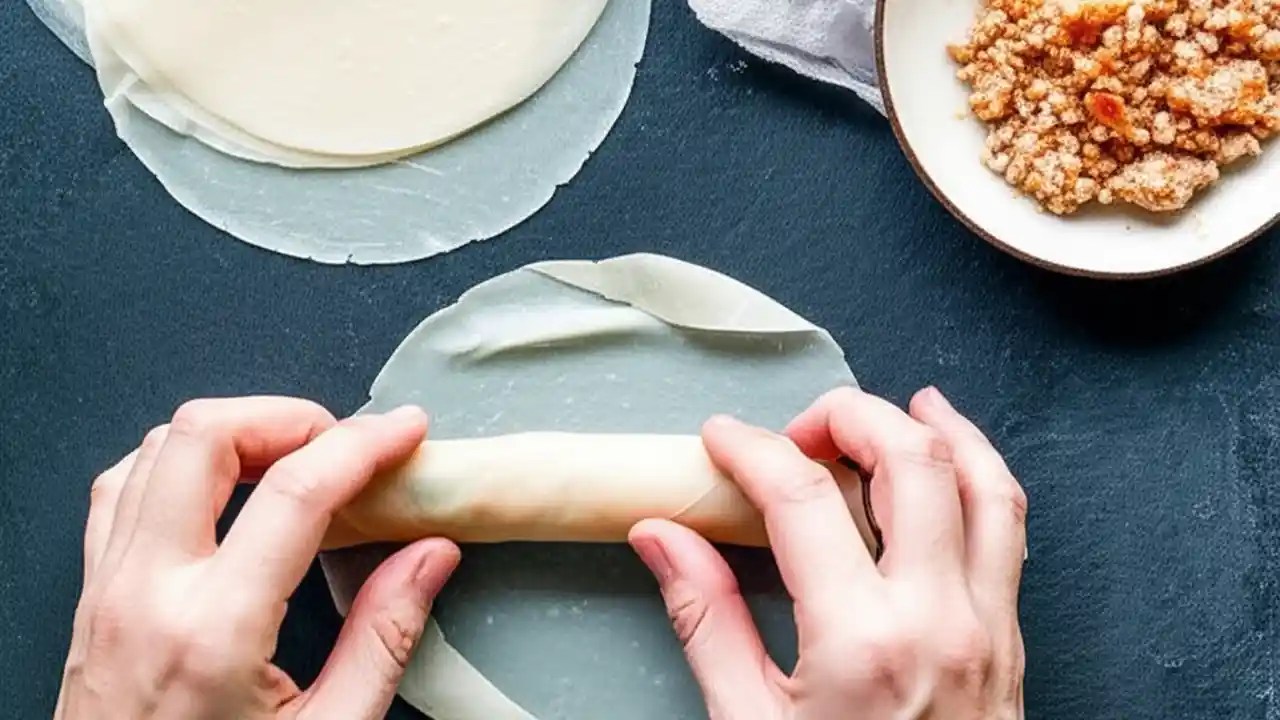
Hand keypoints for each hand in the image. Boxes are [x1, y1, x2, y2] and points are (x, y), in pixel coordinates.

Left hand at [56, 397, 460, 719]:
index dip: (364, 444)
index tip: (405, 430)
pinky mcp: (92, 597)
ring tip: (295, 462)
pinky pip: (121, 488)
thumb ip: (384, 637)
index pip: (297, 491)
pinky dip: (178, 464)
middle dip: (288, 418)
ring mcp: (107, 589)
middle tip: (342, 445)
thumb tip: (430, 555)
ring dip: (235, 434)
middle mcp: (147, 593)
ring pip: (155, 448)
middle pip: (204, 436)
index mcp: (215, 631)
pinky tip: (225, 490)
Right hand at [629, 387, 1025, 719]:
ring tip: (900, 405)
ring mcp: (987, 624)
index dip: (752, 449)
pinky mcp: (1008, 638)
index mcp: (862, 640)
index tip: (722, 439)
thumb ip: (706, 619)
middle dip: (850, 416)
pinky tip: (952, 463)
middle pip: (911, 460)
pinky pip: (1010, 530)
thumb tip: (662, 536)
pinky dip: (981, 476)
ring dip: (938, 429)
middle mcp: (938, 616)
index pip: (803, 497)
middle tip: (799, 429)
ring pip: (983, 482)